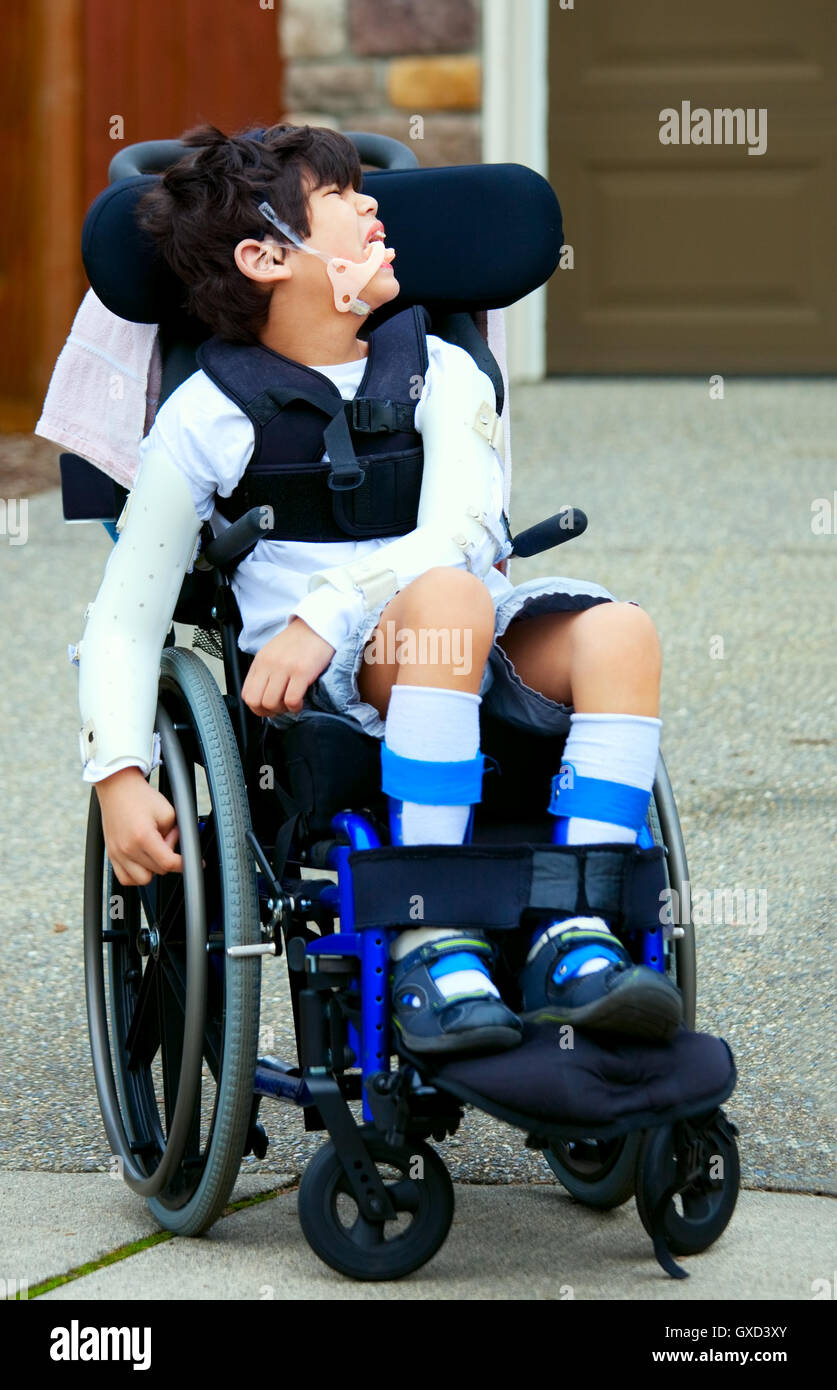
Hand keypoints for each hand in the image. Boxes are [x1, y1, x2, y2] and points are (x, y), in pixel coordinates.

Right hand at [95, 766, 182, 886]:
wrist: (118, 788)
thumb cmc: (141, 797)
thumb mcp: (168, 812)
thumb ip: (177, 834)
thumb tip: (180, 850)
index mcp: (143, 837)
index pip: (168, 863)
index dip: (184, 864)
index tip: (194, 862)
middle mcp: (127, 848)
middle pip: (158, 871)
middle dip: (168, 857)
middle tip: (167, 839)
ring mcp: (117, 854)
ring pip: (142, 880)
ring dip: (153, 869)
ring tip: (154, 851)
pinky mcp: (111, 855)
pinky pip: (126, 879)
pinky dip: (137, 875)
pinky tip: (144, 862)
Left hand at [241, 616, 335, 717]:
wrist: (318, 625)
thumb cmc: (299, 641)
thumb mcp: (273, 652)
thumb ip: (266, 671)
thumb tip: (264, 694)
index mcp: (260, 661)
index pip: (246, 694)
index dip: (256, 707)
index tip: (268, 708)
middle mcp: (269, 665)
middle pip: (256, 701)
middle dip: (267, 712)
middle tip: (280, 709)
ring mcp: (285, 668)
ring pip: (271, 703)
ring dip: (282, 710)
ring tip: (291, 704)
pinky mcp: (302, 672)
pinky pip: (291, 700)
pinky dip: (295, 707)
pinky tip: (300, 702)